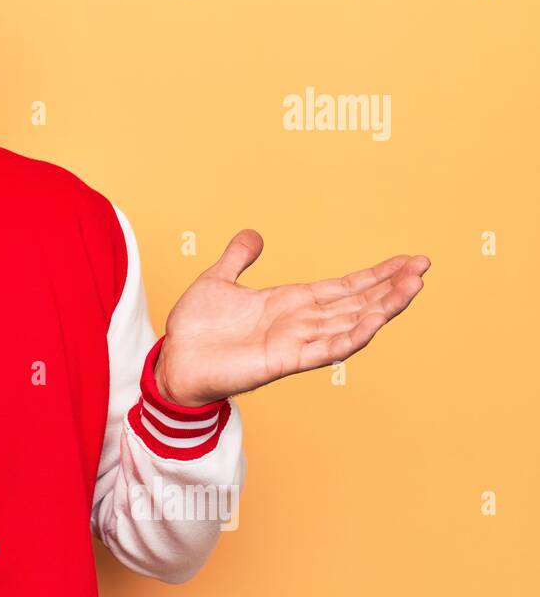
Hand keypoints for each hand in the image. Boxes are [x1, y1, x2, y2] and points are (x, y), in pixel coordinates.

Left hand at [152, 229, 429, 405]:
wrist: (173, 360)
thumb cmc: (195, 329)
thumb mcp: (217, 280)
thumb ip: (237, 259)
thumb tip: (253, 235)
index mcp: (289, 302)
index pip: (343, 287)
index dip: (375, 275)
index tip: (408, 261)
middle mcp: (299, 322)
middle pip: (356, 302)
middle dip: (390, 287)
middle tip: (423, 268)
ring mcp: (295, 342)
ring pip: (349, 324)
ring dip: (381, 308)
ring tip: (412, 288)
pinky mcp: (283, 361)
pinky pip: (324, 349)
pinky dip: (350, 337)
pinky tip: (375, 322)